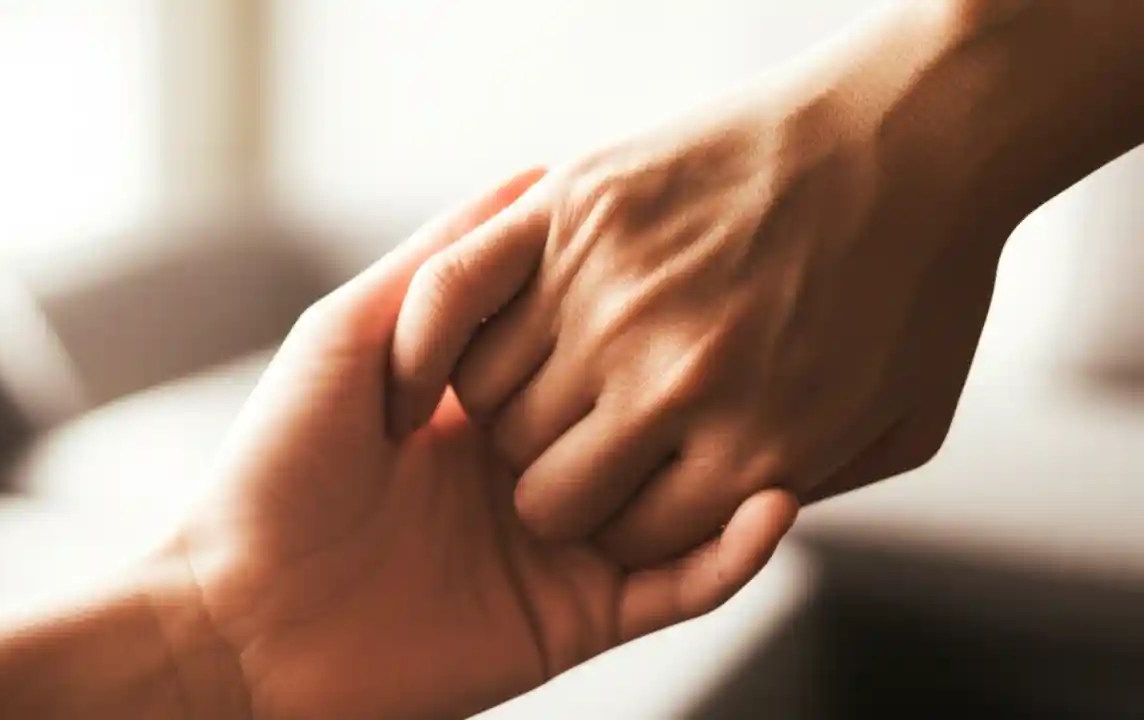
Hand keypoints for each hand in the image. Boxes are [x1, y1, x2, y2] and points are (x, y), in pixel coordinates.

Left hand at [171, 170, 798, 718]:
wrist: (238, 623)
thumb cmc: (277, 470)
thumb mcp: (353, 336)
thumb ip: (442, 270)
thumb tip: (531, 178)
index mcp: (494, 401)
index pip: (598, 337)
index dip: (650, 293)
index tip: (715, 243)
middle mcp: (541, 464)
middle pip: (653, 411)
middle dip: (712, 367)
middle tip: (782, 311)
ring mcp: (565, 541)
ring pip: (684, 496)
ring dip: (738, 455)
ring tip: (800, 398)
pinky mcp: (575, 617)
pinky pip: (677, 586)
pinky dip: (732, 554)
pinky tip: (770, 502)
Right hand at [388, 32, 1009, 568]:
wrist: (915, 130)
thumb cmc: (919, 278)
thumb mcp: (902, 427)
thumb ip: (807, 492)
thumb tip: (723, 528)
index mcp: (752, 453)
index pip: (621, 543)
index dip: (619, 523)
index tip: (630, 485)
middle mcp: (672, 382)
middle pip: (544, 493)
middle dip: (560, 479)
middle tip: (586, 436)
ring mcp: (617, 293)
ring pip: (495, 403)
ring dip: (519, 401)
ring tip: (561, 371)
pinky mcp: (578, 210)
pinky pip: (468, 302)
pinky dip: (475, 326)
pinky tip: (512, 323)